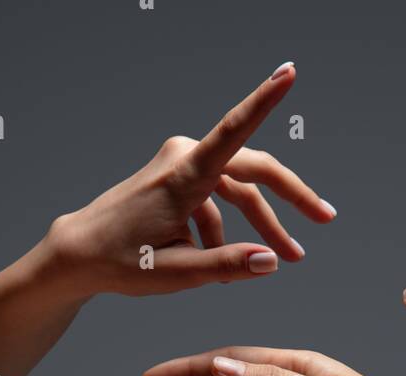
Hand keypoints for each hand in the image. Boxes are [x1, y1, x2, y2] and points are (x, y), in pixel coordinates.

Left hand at [49, 63, 335, 297]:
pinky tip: (223, 260)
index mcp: (184, 176)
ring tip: (284, 258)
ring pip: (237, 190)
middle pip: (253, 171)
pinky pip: (216, 199)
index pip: (234, 132)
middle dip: (290, 199)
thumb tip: (272, 261)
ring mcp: (179, 164)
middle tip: (325, 219)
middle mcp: (183, 158)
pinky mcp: (176, 176)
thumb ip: (227, 265)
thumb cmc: (120, 262)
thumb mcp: (178, 274)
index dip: (264, 100)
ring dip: (260, 224)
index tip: (288, 72)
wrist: (80, 253)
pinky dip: (226, 229)